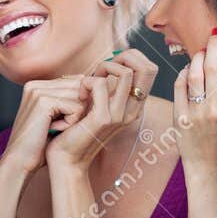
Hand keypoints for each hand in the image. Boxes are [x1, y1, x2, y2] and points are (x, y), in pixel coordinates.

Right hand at [0, 77, 90, 178]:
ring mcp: (38, 91)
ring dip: (73, 118)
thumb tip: (86, 81)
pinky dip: (70, 124)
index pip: (74, 84)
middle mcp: (35, 85)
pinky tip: (53, 131)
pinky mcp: (43, 102)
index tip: (55, 123)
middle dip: (75, 111)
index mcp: (36, 86)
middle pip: (78, 89)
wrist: (19, 162)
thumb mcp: (54, 116)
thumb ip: (66, 97)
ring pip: (79, 98)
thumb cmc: (38, 144)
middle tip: (54, 127)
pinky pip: (76, 108)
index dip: (74, 106)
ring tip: (53, 128)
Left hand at [46, 59, 144, 173]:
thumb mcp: (97, 104)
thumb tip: (109, 62)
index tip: (108, 65)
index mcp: (135, 106)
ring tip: (88, 82)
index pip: (150, 69)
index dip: (131, 57)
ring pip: (125, 73)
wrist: (66, 160)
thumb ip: (108, 87)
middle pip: (148, 68)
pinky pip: (101, 84)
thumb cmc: (76, 130)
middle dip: (124, 57)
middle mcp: (133, 110)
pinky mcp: (104, 119)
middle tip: (101, 68)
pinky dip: (87, 81)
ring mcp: (121, 115)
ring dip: (104, 68)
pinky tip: (79, 95)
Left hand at [173, 32, 216, 175]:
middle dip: (214, 46)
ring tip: (202, 50)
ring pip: (195, 75)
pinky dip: (184, 73)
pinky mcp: (180, 117)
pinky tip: (188, 68)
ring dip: (198, 57)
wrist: (208, 165)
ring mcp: (196, 113)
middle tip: (215, 34)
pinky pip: (180, 87)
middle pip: (213, 67)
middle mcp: (215, 109)